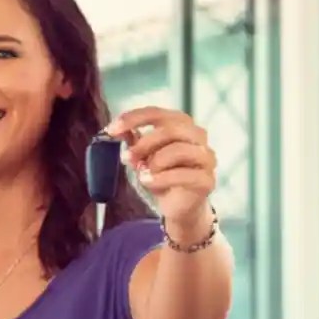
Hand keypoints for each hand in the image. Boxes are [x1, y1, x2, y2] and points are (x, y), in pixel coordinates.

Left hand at [106, 107, 216, 237]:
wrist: (178, 206)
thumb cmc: (162, 175)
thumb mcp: (142, 156)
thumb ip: (133, 141)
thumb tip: (114, 129)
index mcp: (180, 124)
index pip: (157, 113)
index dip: (133, 118)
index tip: (111, 130)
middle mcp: (197, 136)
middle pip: (172, 129)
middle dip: (144, 143)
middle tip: (127, 157)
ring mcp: (206, 158)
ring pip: (180, 150)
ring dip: (155, 161)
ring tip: (141, 173)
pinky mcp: (207, 180)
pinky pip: (185, 175)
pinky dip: (162, 178)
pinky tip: (148, 181)